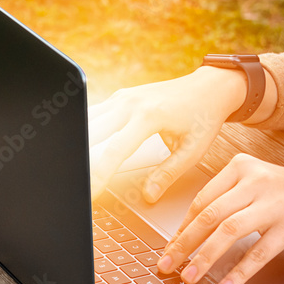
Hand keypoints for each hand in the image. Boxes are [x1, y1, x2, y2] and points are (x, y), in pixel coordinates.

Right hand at [89, 66, 253, 201]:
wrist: (209, 88)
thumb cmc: (203, 118)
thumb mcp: (192, 150)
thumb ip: (168, 174)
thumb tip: (149, 196)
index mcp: (149, 116)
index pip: (114, 151)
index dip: (99, 175)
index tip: (91, 193)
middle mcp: (130, 104)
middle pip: (91, 133)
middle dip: (80, 160)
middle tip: (75, 182)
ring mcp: (121, 98)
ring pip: (87, 121)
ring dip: (79, 142)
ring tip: (75, 168)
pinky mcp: (118, 97)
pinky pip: (93, 114)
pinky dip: (85, 131)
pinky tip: (81, 148)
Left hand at [157, 154, 283, 283]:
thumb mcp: (257, 186)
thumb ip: (227, 201)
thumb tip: (188, 236)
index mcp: (241, 167)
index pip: (202, 200)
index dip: (182, 228)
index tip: (170, 249)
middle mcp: (256, 180)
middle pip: (209, 215)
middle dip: (183, 244)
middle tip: (166, 266)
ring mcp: (275, 202)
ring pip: (229, 232)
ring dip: (205, 258)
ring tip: (189, 278)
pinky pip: (259, 251)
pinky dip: (239, 271)